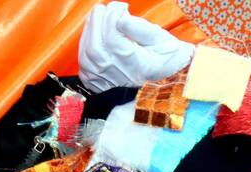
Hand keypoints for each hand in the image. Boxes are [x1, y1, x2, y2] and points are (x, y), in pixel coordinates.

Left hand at [78, 1, 194, 93]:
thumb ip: (140, 28)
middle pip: (95, 46)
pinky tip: (96, 36)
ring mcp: (107, 82)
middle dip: (97, 20)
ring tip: (101, 19)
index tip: (123, 8)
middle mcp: (119, 76)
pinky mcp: (98, 84)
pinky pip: (84, 64)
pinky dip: (86, 45)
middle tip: (108, 9)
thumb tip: (121, 18)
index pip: (112, 35)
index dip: (114, 15)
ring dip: (90, 30)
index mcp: (136, 64)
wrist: (166, 82)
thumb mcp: (160, 39)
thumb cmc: (166, 58)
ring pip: (86, 54)